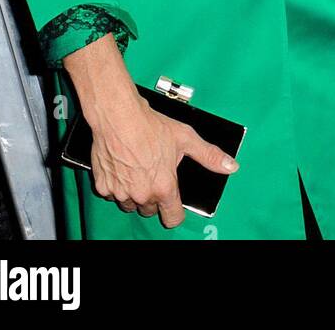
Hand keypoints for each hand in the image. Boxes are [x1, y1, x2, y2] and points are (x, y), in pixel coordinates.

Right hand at [88, 89, 238, 227]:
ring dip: (134, 194)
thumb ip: (209, 156)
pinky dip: (116, 186)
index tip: (174, 205)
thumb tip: (230, 166)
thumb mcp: (186, 138)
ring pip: (130, 204)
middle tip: (154, 174)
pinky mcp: (103, 187)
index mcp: (164, 187)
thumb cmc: (150, 125)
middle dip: (154, 196)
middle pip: (150, 210)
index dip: (175, 213)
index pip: (172, 218)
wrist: (118, 116)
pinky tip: (122, 168)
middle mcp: (142, 195)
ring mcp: (121, 193)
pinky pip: (111, 195)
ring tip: (138, 169)